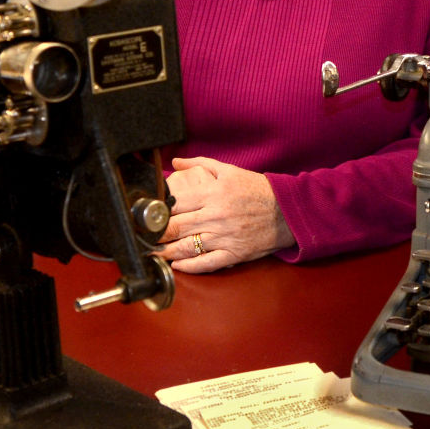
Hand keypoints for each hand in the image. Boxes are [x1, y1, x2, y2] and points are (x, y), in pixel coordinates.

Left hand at [155, 156, 294, 273]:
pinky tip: (176, 264)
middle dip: (155, 233)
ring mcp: (225, 236)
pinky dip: (188, 266)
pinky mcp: (233, 253)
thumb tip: (176, 162)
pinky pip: (206, 263)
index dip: (156, 211)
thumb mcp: (230, 170)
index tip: (143, 215)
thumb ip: (201, 163)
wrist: (287, 210)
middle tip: (142, 236)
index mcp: (214, 193)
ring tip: (152, 252)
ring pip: (186, 247)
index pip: (175, 204)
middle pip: (176, 227)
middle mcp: (217, 215)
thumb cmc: (257, 190)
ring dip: (165, 251)